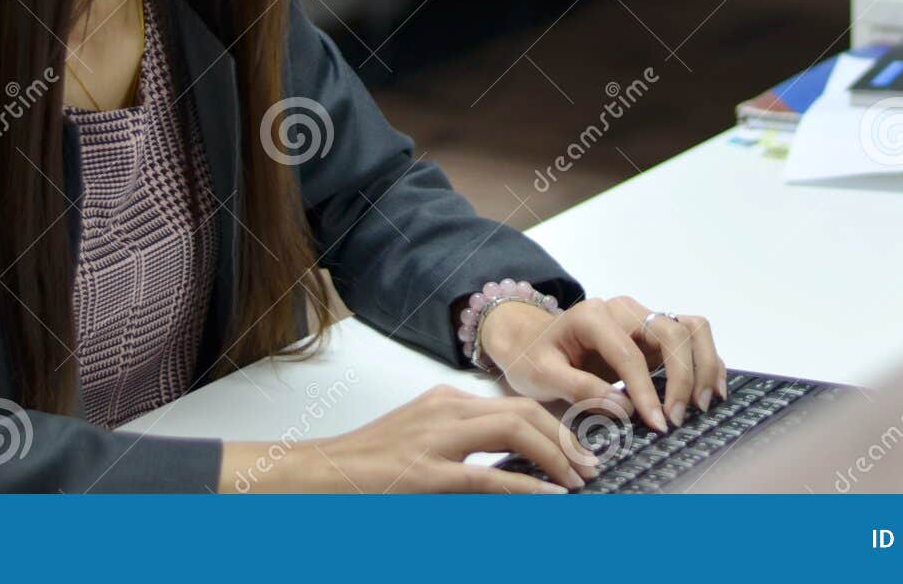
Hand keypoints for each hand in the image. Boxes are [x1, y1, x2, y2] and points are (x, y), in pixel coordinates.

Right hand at [219, 384, 599, 492]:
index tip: (580, 445)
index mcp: (443, 403)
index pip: (514, 404)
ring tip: (579, 479)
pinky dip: (526, 487)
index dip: (555, 423)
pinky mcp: (425, 474)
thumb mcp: (417, 449)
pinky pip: (487, 478)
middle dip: (565, 435)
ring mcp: (434, 440)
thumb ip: (460, 452)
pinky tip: (550, 498)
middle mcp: (443, 411)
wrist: (311, 477)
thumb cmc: (362, 470)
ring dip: (555, 454)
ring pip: (514, 431)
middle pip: (523, 411)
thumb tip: (509, 472)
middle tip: (591, 463)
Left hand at [477, 295, 726, 430]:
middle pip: (671, 332)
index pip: (629, 353)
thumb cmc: (533, 358)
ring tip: (702, 404)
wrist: (530, 343)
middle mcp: (624, 311)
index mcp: (593, 317)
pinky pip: (692, 337)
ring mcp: (642, 319)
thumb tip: (624, 410)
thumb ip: (580, 389)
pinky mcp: (653, 335)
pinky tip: (710, 391)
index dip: (646, 391)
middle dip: (682, 376)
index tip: (656, 424)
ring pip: (691, 328)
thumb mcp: (542, 376)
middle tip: (676, 418)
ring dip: (703, 364)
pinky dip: (707, 360)